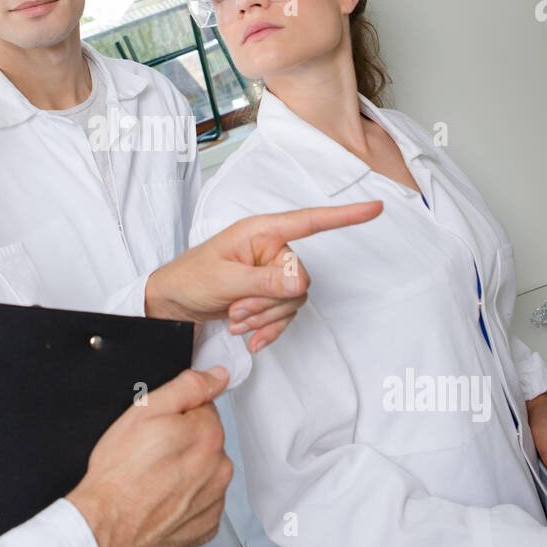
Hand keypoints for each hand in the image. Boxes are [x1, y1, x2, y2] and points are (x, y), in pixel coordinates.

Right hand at [65, 366, 232, 546]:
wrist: (105, 527)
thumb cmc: (118, 472)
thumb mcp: (145, 410)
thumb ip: (187, 387)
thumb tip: (217, 375)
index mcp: (208, 435)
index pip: (204, 410)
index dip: (177, 416)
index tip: (157, 429)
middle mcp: (219, 468)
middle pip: (205, 442)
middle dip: (183, 444)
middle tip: (150, 454)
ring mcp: (214, 501)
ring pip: (204, 473)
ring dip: (185, 473)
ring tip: (152, 480)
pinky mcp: (205, 526)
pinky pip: (200, 503)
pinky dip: (183, 501)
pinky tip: (160, 500)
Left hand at [144, 201, 383, 351]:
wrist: (171, 306)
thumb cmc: (189, 279)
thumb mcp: (224, 280)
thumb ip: (264, 281)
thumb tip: (301, 280)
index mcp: (262, 232)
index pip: (310, 221)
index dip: (344, 216)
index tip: (375, 208)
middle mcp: (271, 249)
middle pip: (301, 279)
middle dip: (271, 302)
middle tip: (237, 310)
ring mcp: (272, 274)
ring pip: (296, 301)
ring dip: (266, 317)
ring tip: (235, 319)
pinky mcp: (269, 296)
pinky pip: (288, 315)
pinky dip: (270, 329)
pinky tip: (251, 338)